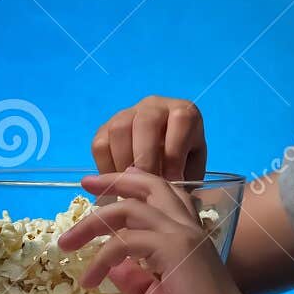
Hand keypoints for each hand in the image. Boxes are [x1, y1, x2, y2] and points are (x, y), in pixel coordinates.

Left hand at [57, 168, 253, 293]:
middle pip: (150, 185)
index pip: (166, 195)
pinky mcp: (172, 248)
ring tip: (66, 243)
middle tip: (86, 183)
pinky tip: (90, 280)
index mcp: (190, 237)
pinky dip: (101, 258)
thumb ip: (137, 281)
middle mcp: (188, 228)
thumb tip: (113, 268)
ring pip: (128, 208)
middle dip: (114, 180)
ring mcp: (181, 235)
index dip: (138, 185)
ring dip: (92, 223)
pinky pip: (124, 242)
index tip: (110, 187)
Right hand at [91, 96, 205, 179]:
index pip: (180, 121)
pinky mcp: (105, 127)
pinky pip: (99, 144)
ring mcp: (127, 113)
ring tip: (131, 184)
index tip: (172, 181)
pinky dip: (105, 167)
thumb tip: (166, 188)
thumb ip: (185, 175)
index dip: (175, 153)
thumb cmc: (183, 161)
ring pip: (119, 130)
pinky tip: (117, 182)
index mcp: (184, 111)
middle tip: (147, 185)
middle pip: (146, 123)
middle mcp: (154, 106)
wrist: (165, 155)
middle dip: (146, 158)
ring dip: (124, 162)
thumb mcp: (193, 167)